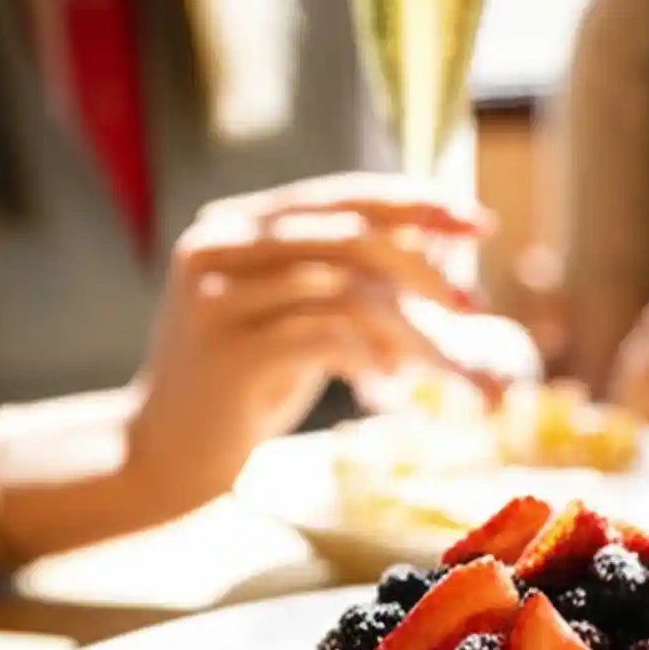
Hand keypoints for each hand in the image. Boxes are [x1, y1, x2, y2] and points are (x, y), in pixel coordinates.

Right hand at [124, 173, 488, 511]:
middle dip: (425, 270)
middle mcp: (221, 247)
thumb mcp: (298, 311)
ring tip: (442, 365)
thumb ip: (346, 272)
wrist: (168, 454)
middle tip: (474, 306)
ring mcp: (218, 299)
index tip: (480, 222)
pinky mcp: (228, 355)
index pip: (344, 195)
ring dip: (411, 329)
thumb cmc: (250, 378)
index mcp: (239, 222)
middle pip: (353, 237)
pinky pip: (328, 340)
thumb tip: (437, 242)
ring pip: (349, 292)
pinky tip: (384, 380)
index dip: (417, 204)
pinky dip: (371, 357)